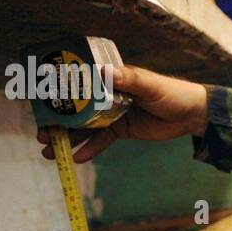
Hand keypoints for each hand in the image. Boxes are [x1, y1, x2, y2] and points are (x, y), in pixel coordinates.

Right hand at [37, 65, 208, 162]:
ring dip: (67, 138)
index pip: (79, 84)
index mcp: (111, 79)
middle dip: (57, 120)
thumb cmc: (171, 92)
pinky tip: (76, 158)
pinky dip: (90, 149)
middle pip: (76, 108)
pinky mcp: (121, 130)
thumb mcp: (150, 84)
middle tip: (41, 133)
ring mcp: (112, 113)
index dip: (58, 93)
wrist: (191, 114)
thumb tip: (105, 72)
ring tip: (49, 150)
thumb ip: (128, 79)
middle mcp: (107, 95)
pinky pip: (101, 140)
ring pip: (85, 127)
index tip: (40, 102)